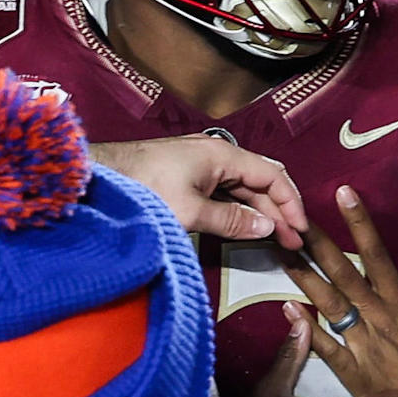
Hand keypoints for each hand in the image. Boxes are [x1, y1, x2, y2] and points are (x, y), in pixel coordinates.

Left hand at [96, 132, 309, 246]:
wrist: (97, 177)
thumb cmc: (141, 189)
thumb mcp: (190, 211)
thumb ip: (231, 221)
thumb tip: (266, 228)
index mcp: (222, 155)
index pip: (272, 175)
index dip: (291, 204)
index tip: (300, 231)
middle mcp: (214, 154)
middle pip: (259, 181)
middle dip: (279, 211)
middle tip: (291, 242)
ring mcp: (198, 164)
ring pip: (240, 188)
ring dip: (258, 212)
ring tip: (272, 239)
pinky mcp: (184, 175)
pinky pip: (221, 191)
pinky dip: (236, 209)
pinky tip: (241, 227)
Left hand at [283, 188, 397, 396]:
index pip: (376, 253)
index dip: (359, 222)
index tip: (343, 193)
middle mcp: (379, 317)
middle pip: (342, 273)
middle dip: (316, 244)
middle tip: (290, 218)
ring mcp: (363, 344)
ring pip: (327, 304)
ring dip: (303, 278)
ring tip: (280, 254)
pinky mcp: (353, 371)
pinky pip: (324, 346)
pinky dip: (305, 327)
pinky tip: (286, 307)